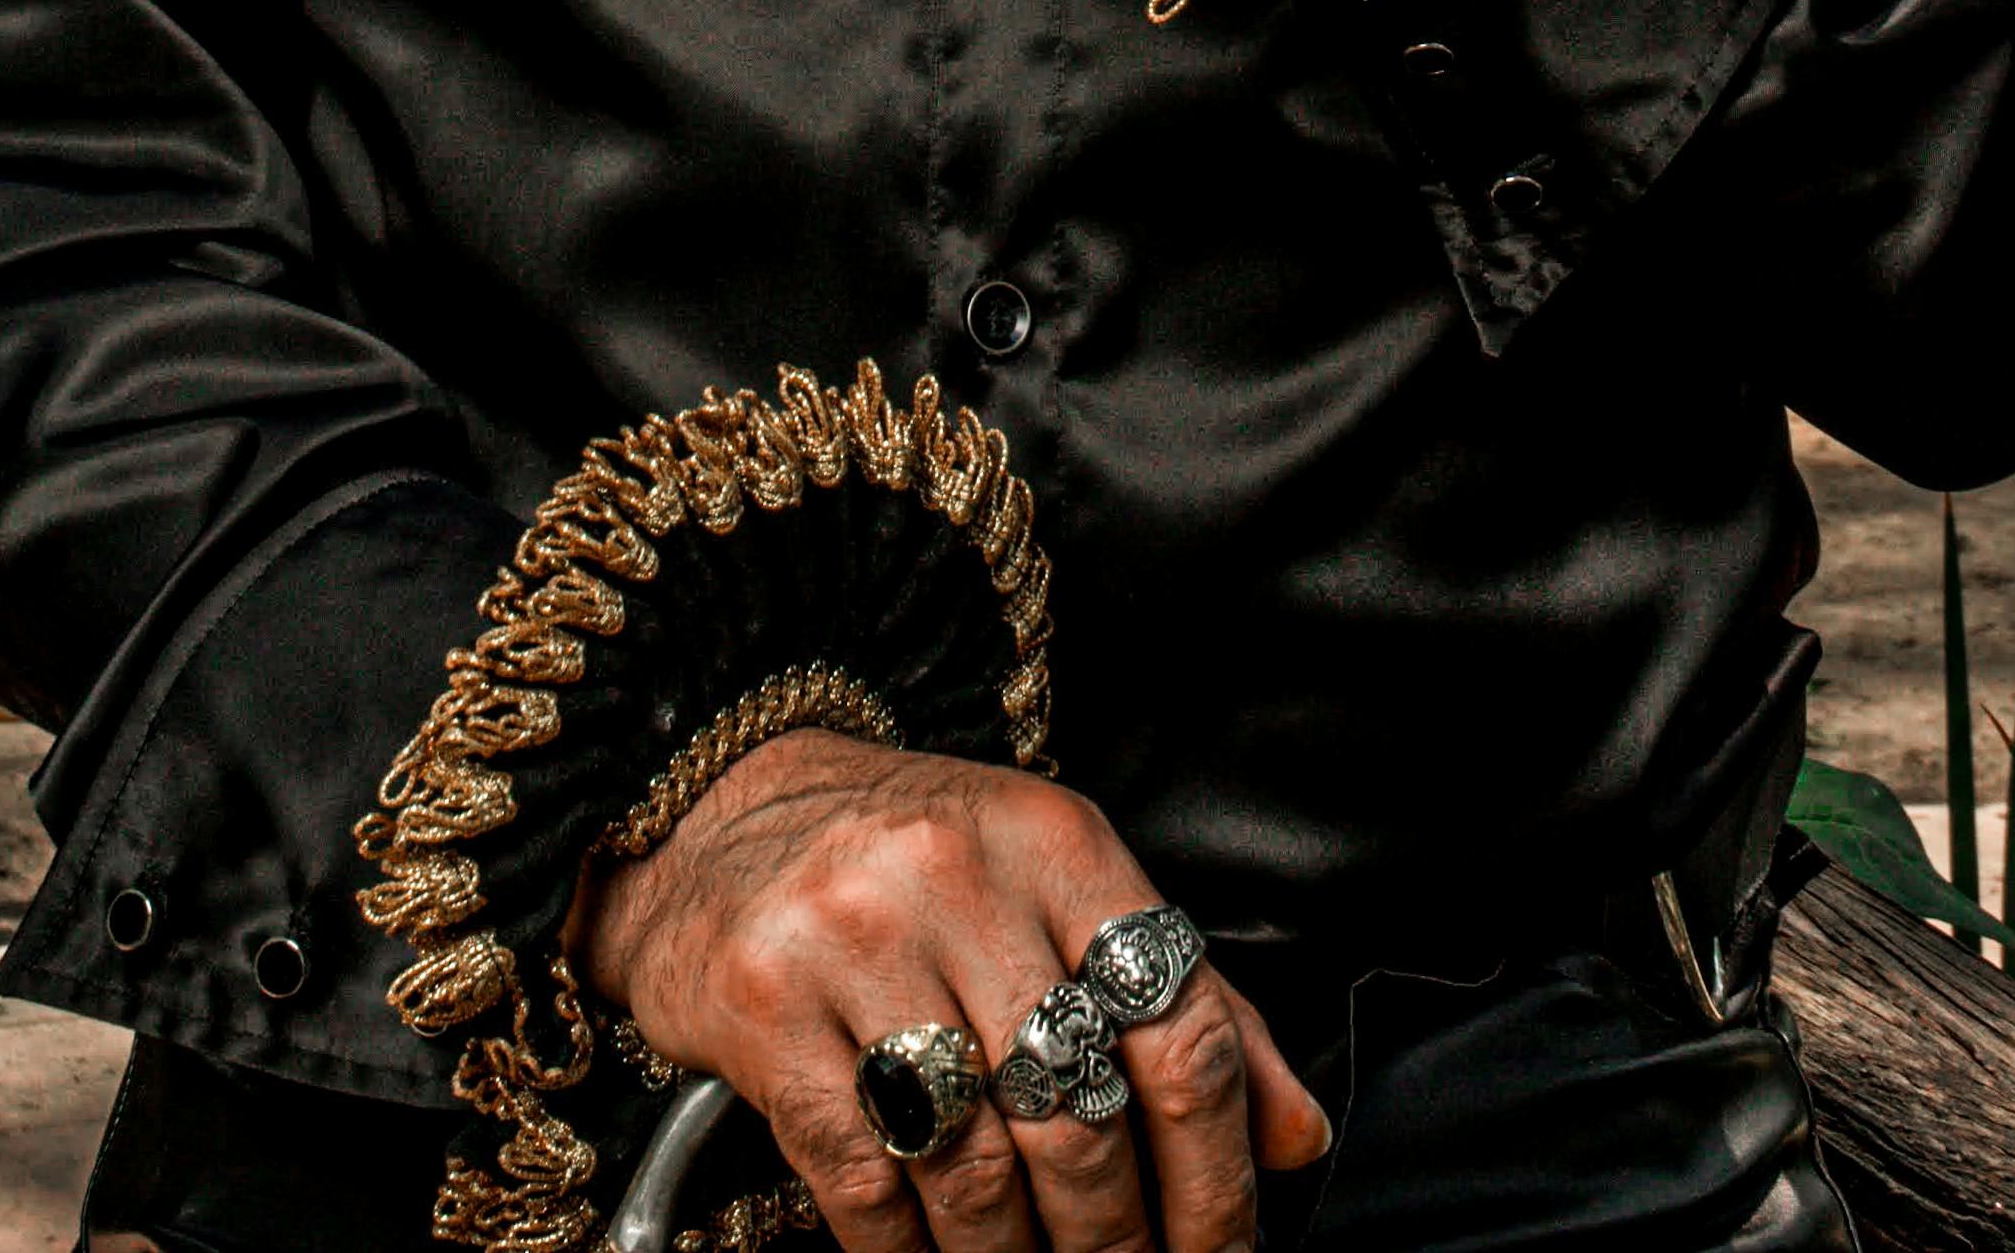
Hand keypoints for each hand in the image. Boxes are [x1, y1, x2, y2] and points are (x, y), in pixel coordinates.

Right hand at [575, 728, 1329, 1252]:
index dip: (1218, 1170)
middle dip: (1119, 1240)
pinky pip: (865, 1179)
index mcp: (1055, 836)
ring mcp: (855, 934)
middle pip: (1080, 1111)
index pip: (1178, 1024)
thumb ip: (1180, 1000)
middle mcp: (959, 871)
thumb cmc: (909, 858)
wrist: (717, 805)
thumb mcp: (1055, 883)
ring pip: (976, 1162)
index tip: (1222, 1249)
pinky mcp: (766, 1006)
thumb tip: (1297, 1136)